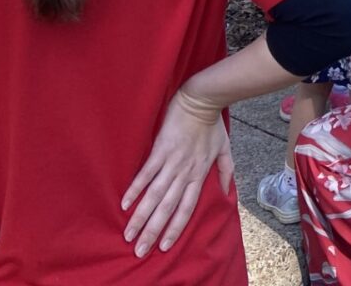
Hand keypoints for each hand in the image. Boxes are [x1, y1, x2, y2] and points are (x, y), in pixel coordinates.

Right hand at [122, 89, 233, 258]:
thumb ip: (225, 171)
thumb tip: (225, 192)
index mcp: (199, 174)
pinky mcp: (160, 149)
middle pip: (168, 208)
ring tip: (129, 234)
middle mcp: (185, 172)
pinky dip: (136, 188)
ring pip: (155, 195)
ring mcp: (172, 161)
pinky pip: (146, 173)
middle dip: (153, 231)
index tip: (164, 247)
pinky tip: (125, 203)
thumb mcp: (224, 149)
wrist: (202, 99)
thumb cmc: (212, 125)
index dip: (176, 228)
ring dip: (141, 216)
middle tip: (140, 251)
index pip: (187, 208)